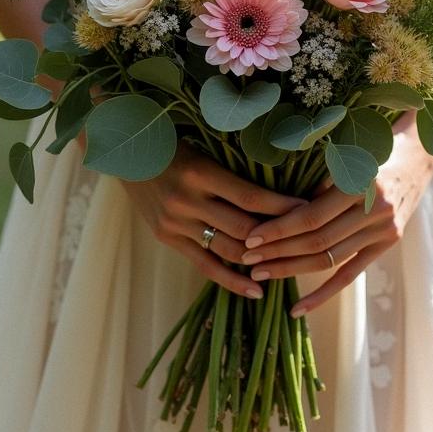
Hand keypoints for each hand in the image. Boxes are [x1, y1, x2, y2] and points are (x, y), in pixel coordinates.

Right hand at [120, 143, 305, 299]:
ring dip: (260, 259)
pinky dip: (231, 280)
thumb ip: (233, 165)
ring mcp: (174, 223)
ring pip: (227, 250)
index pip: (249, 196)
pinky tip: (256, 290)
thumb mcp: (202, 145)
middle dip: (277, 236)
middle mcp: (186, 200)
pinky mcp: (167, 238)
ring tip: (291, 264)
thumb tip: (281, 177)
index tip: (309, 208)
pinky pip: (205, 265)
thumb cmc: (172, 140)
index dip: (281, 207)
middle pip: (242, 229)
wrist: (122, 152)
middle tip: (308, 240)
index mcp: (199, 171)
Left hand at [238, 114, 432, 315]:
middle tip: (247, 260)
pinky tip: (298, 308)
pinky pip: (350, 273)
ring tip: (262, 274)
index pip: (311, 216)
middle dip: (278, 252)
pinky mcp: (387, 244)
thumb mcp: (344, 154)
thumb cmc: (370, 145)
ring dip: (293, 270)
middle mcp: (376, 209)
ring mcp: (384, 230)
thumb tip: (271, 209)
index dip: (279, 229)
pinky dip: (323, 292)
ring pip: (329, 260)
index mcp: (361, 183)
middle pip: (318, 242)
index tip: (251, 238)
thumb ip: (314, 182)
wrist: (418, 153)